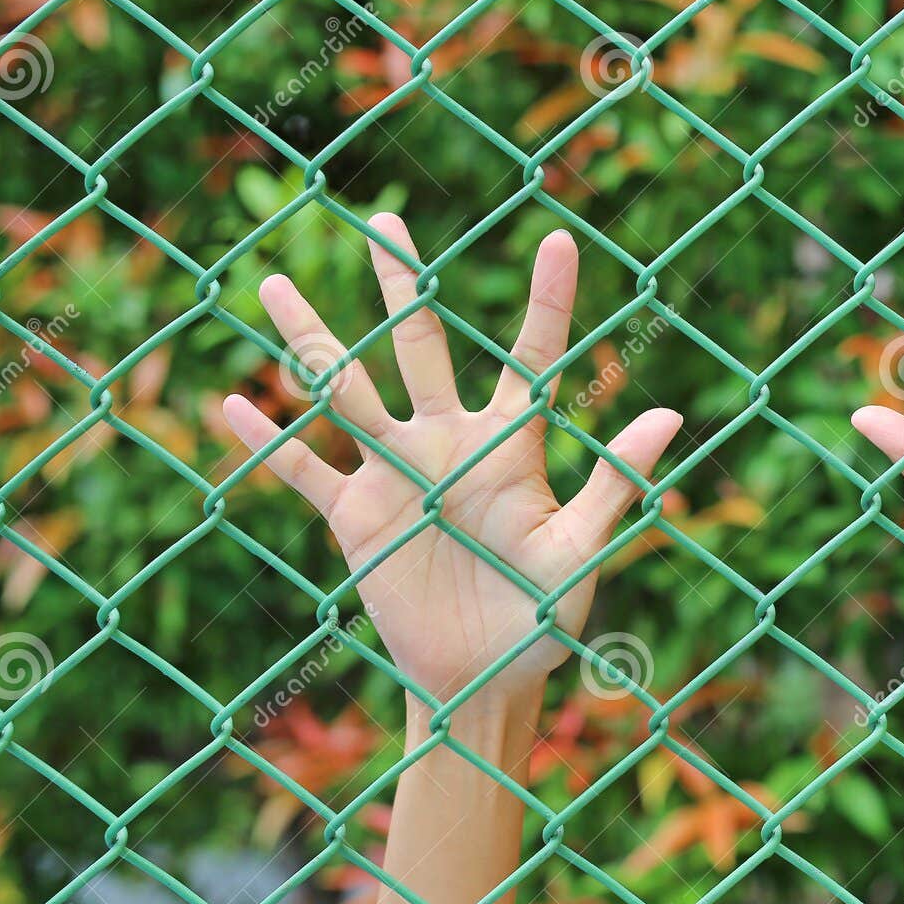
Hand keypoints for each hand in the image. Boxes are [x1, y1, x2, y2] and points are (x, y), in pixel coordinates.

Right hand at [223, 214, 680, 702]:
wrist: (485, 680)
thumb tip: (670, 412)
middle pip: (422, 346)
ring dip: (312, 343)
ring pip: (349, 392)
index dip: (548, 300)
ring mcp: (397, 476)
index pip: (533, 357)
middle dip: (403, 286)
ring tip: (273, 285)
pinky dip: (269, 442)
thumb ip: (615, 481)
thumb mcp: (582, 550)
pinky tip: (233, 404)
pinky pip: (305, 470)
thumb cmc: (545, 620)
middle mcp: (450, 444)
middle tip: (387, 222)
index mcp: (512, 446)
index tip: (559, 238)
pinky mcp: (357, 519)